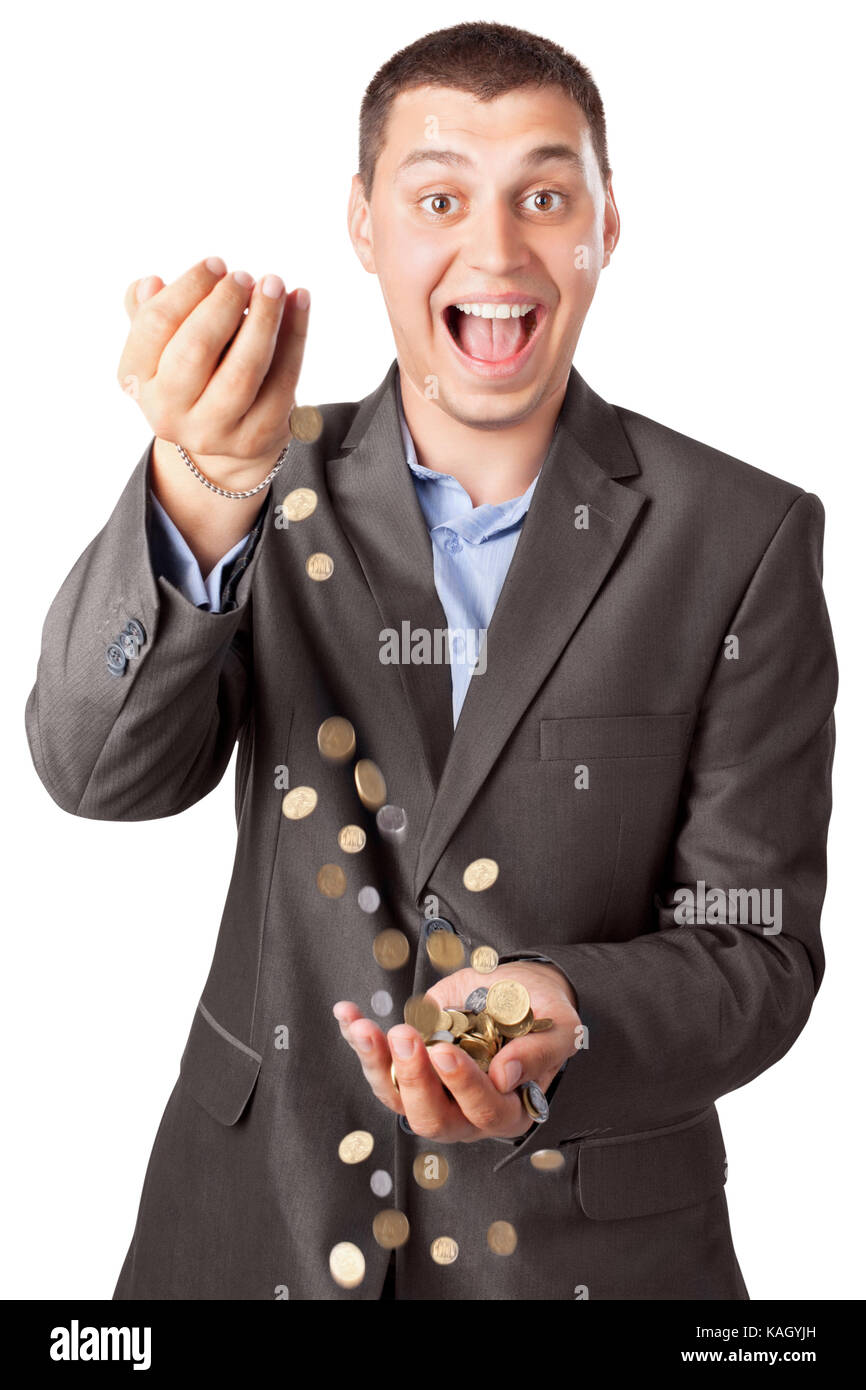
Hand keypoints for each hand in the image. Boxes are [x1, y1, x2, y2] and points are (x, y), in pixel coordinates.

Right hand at [117, 255, 310, 489]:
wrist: (227, 432)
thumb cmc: (195, 369)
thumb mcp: (166, 342)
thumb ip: (152, 311)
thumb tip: (150, 284)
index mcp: (136, 379)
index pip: (156, 324)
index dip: (189, 288)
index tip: (217, 264)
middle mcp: (167, 412)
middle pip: (196, 348)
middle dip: (224, 304)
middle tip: (244, 276)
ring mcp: (212, 431)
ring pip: (243, 371)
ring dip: (263, 320)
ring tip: (274, 284)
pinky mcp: (255, 438)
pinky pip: (282, 381)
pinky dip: (295, 336)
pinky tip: (299, 300)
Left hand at [333, 961, 580, 1142]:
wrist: (518, 993)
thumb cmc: (541, 1013)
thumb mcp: (558, 1028)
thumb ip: (539, 1052)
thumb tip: (505, 1075)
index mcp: (509, 1109)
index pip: (484, 1110)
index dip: (463, 1086)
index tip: (445, 1051)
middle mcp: (465, 1114)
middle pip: (432, 1119)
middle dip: (414, 1079)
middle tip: (405, 1037)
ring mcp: (432, 1095)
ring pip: (397, 1098)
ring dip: (375, 1063)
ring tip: (363, 1028)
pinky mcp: (408, 1072)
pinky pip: (378, 1067)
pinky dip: (360, 1041)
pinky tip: (347, 1015)